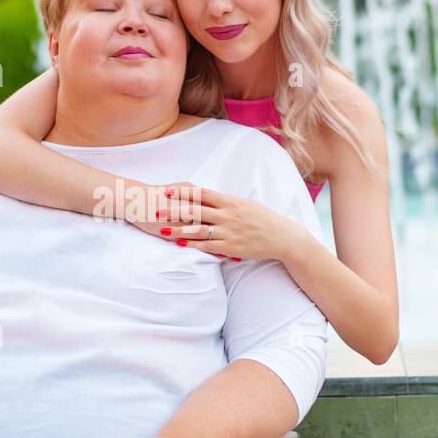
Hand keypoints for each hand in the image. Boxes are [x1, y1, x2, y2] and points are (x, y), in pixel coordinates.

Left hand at [146, 181, 305, 261]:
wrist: (282, 237)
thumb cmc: (263, 219)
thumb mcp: (245, 205)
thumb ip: (227, 202)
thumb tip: (211, 197)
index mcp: (230, 202)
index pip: (202, 194)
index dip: (183, 192)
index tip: (167, 191)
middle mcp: (227, 215)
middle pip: (195, 210)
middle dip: (173, 210)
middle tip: (155, 209)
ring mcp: (228, 231)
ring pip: (198, 229)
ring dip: (178, 229)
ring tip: (161, 229)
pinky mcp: (230, 247)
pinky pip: (207, 246)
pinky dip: (192, 245)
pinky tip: (179, 245)